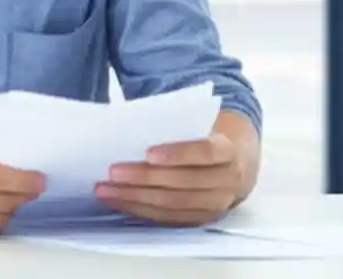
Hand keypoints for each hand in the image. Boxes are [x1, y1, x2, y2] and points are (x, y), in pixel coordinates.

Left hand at [95, 132, 244, 225]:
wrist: (237, 160)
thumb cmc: (208, 135)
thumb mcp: (201, 124)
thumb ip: (175, 127)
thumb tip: (129, 131)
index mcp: (229, 150)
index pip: (205, 152)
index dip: (177, 153)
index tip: (148, 152)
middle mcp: (227, 181)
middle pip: (183, 183)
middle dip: (144, 178)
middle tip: (113, 172)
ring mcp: (216, 204)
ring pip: (172, 204)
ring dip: (135, 197)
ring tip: (106, 190)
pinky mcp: (201, 219)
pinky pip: (168, 217)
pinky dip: (140, 209)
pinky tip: (119, 201)